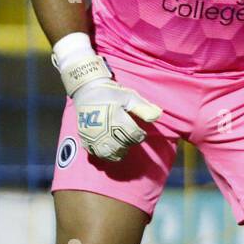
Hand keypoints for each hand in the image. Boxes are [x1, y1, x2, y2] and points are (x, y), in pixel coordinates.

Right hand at [52, 34, 162, 161]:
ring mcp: (93, 135)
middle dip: (128, 144)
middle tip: (130, 138)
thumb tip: (158, 115)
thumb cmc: (111, 93)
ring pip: (108, 153)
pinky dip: (103, 154)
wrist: (87, 90)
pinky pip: (95, 152)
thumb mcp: (129, 96)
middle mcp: (104, 129)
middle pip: (121, 146)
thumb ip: (143, 107)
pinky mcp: (85, 137)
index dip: (140, 136)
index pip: (134, 136)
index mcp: (117, 119)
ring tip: (122, 148)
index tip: (141, 133)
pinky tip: (109, 149)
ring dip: (117, 152)